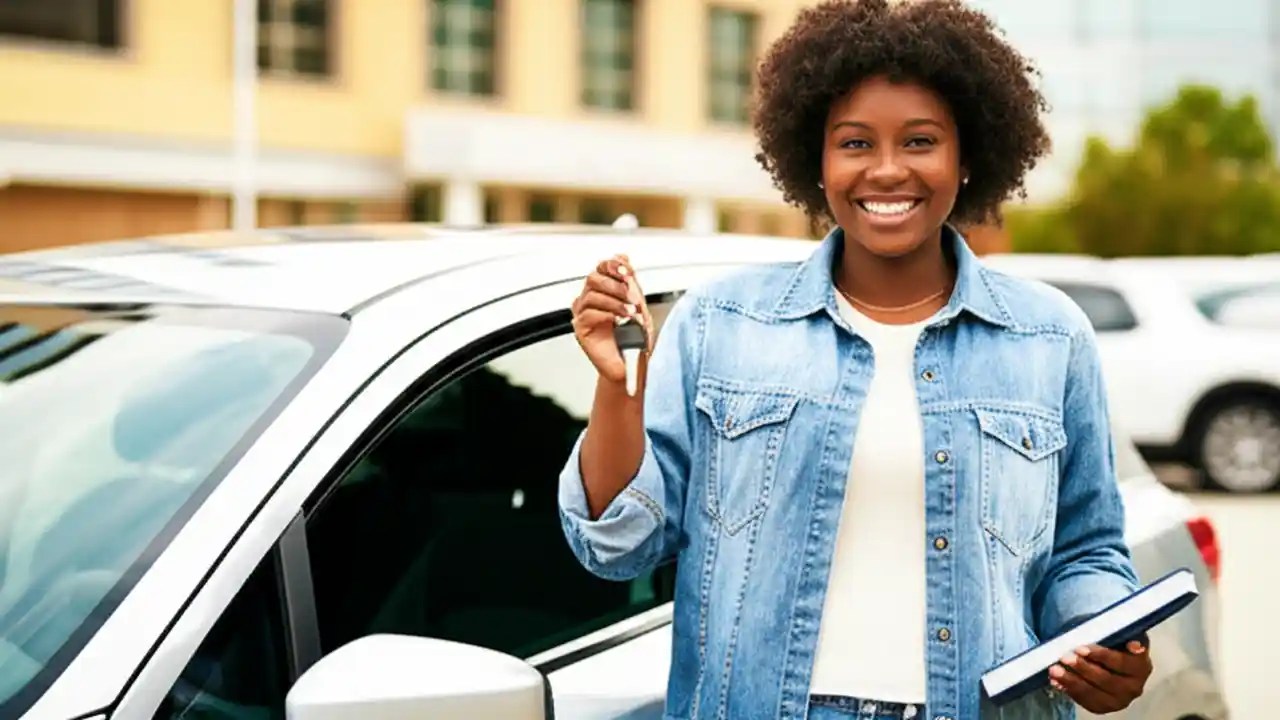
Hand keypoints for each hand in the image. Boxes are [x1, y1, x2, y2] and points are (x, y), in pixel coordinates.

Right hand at [570, 255, 650, 383]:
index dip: (612, 265)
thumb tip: (622, 256)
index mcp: (604, 291)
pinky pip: (588, 313)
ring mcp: (583, 314)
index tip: (626, 270)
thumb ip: (630, 281)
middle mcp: (590, 300)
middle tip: (632, 296)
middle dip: (615, 284)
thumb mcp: (637, 304)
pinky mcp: (581, 329)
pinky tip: (619, 320)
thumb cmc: (635, 338)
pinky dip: (607, 314)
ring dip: (614, 301)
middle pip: (593, 278)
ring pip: (591, 295)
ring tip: (630, 312)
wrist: (633, 365)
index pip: (601, 268)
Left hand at [1049, 640, 1151, 713]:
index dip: (1102, 655)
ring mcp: (1119, 700)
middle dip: (1083, 668)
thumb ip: (1119, 633)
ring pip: (1094, 693)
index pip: (1123, 662)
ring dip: (1072, 681)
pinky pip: (1085, 701)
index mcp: (1141, 666)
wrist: (1106, 660)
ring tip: (1055, 669)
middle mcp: (1134, 687)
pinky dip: (1069, 689)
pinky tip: (1056, 680)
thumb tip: (1133, 644)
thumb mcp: (1117, 633)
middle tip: (1064, 657)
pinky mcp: (1103, 707)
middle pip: (1107, 680)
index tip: (1081, 648)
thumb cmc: (1112, 643)